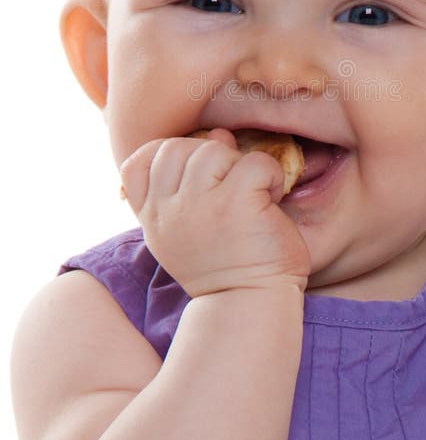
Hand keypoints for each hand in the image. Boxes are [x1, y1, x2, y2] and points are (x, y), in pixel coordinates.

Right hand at [119, 129, 310, 296]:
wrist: (252, 306)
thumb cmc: (229, 265)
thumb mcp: (194, 229)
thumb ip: (193, 183)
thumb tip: (219, 134)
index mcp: (154, 218)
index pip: (138, 163)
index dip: (166, 154)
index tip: (195, 175)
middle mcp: (169, 211)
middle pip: (177, 147)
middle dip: (209, 157)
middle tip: (232, 188)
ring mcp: (199, 206)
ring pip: (214, 150)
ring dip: (240, 166)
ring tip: (253, 196)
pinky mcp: (236, 204)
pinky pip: (255, 162)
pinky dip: (271, 176)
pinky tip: (273, 200)